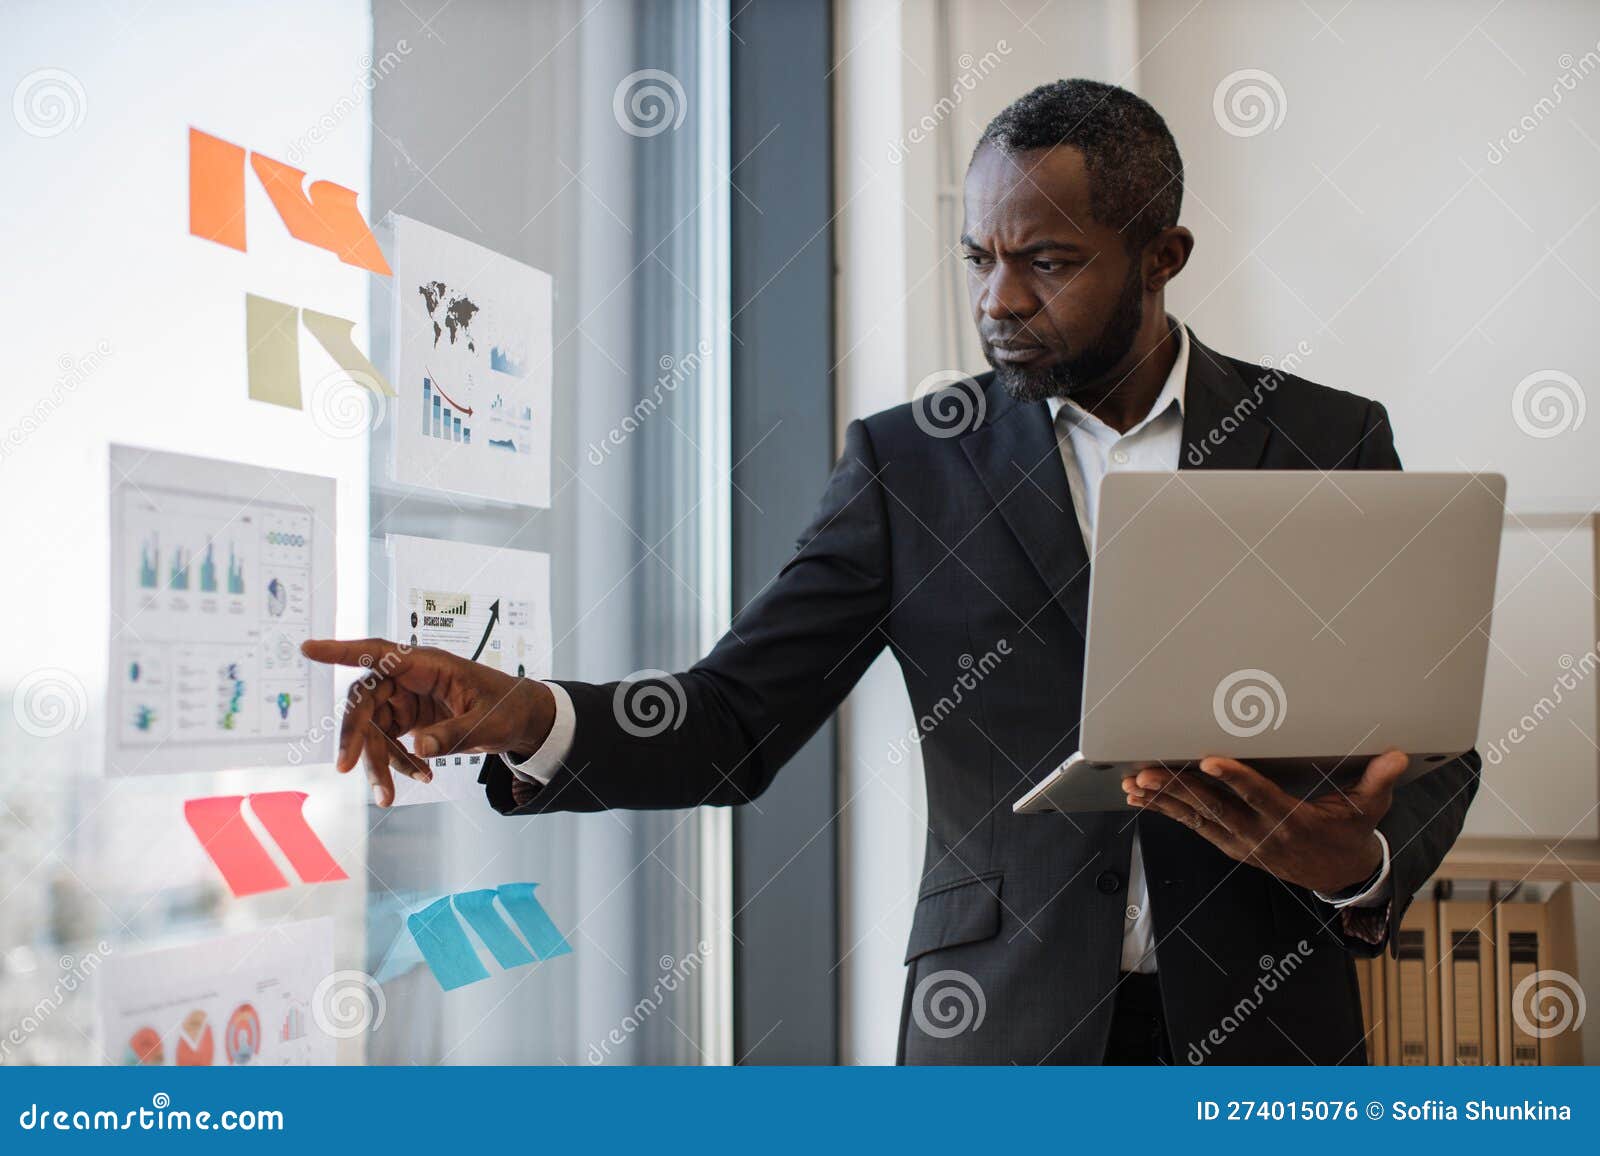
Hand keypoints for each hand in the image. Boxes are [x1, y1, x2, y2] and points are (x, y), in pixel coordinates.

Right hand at [300, 638, 555, 807]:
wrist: (524, 720)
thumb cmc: (510, 709)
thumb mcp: (488, 724)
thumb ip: (454, 735)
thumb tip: (419, 749)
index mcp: (429, 664)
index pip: (379, 652)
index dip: (342, 650)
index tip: (309, 648)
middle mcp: (411, 678)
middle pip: (366, 700)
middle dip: (354, 735)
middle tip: (345, 768)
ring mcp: (407, 698)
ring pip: (373, 728)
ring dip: (378, 763)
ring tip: (387, 797)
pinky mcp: (409, 718)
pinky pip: (388, 742)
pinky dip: (398, 764)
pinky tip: (421, 777)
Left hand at [1121, 751, 1408, 893]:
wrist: (1339, 876)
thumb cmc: (1350, 834)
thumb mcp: (1370, 811)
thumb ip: (1378, 781)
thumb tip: (1398, 755)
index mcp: (1291, 821)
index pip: (1258, 796)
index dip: (1234, 779)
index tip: (1209, 761)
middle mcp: (1260, 834)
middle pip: (1214, 808)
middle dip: (1178, 790)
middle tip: (1147, 772)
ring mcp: (1240, 842)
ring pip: (1196, 818)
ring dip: (1163, 801)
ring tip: (1134, 784)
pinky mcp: (1228, 844)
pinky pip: (1192, 827)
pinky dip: (1166, 812)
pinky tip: (1140, 798)